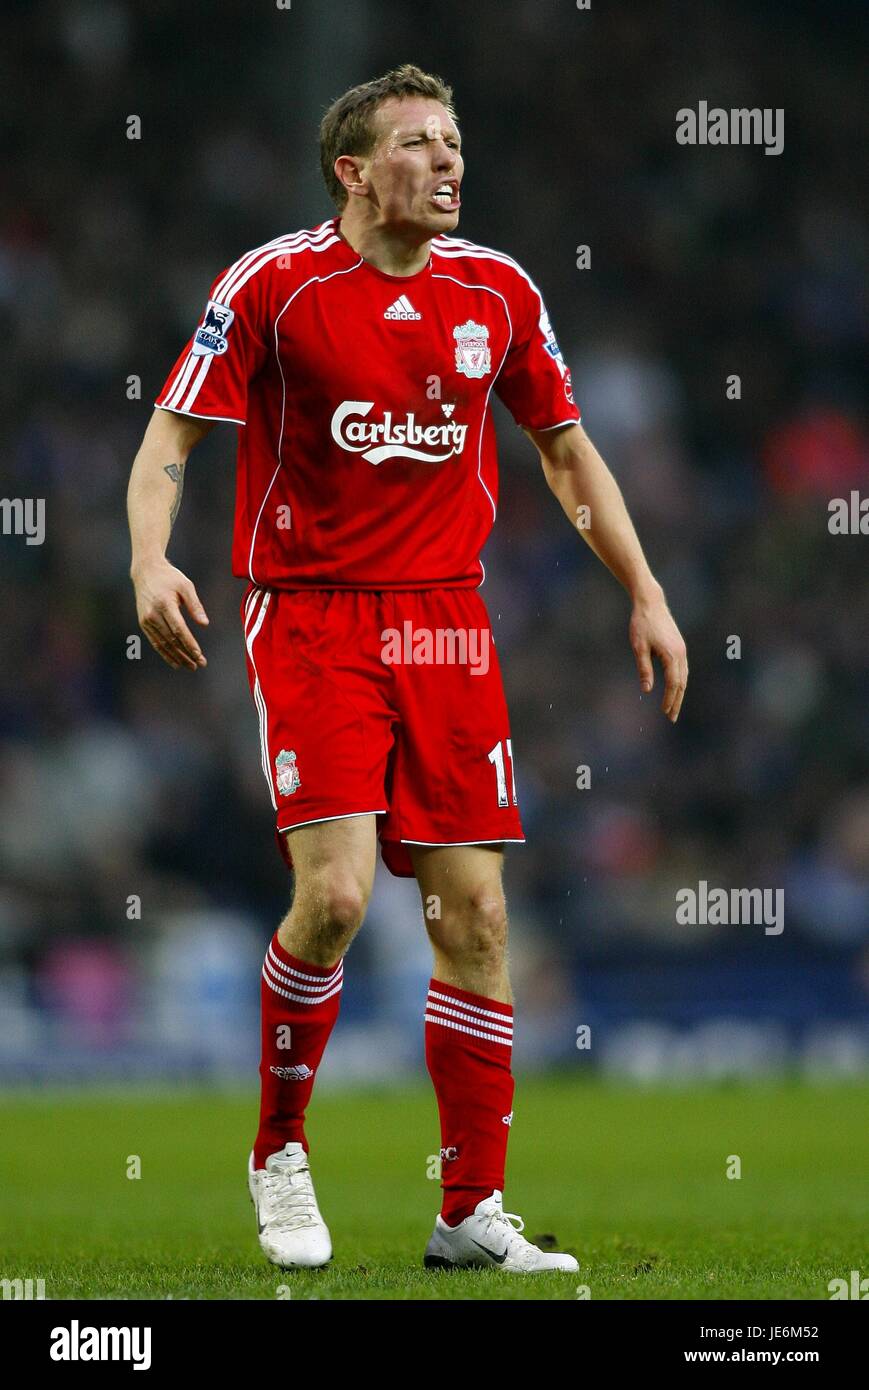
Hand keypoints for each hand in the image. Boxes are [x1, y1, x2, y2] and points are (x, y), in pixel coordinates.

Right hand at [132, 559, 208, 670]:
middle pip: (171, 640)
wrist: (145, 571)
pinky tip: (176, 662)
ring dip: (177, 657)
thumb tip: (205, 624)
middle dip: (186, 654)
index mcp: (164, 604)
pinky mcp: (143, 623)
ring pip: (162, 644)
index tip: (199, 654)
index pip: (178, 629)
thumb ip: (195, 605)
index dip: (189, 643)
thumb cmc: (170, 577)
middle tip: (200, 664)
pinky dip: (165, 654)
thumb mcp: (186, 586)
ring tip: (191, 666)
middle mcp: (153, 614)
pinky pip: (155, 642)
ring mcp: (146, 620)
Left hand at [629, 587, 687, 722]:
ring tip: (673, 707)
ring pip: (684, 677)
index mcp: (671, 655)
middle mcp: (680, 654)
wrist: (651, 603)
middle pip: (681, 684)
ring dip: (679, 693)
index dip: (670, 700)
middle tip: (672, 718)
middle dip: (677, 701)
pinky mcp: (679, 646)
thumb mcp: (638, 647)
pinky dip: (680, 682)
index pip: (673, 684)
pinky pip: (683, 669)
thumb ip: (644, 669)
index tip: (665, 713)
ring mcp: (682, 650)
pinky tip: (675, 689)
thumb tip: (647, 690)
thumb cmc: (642, 624)